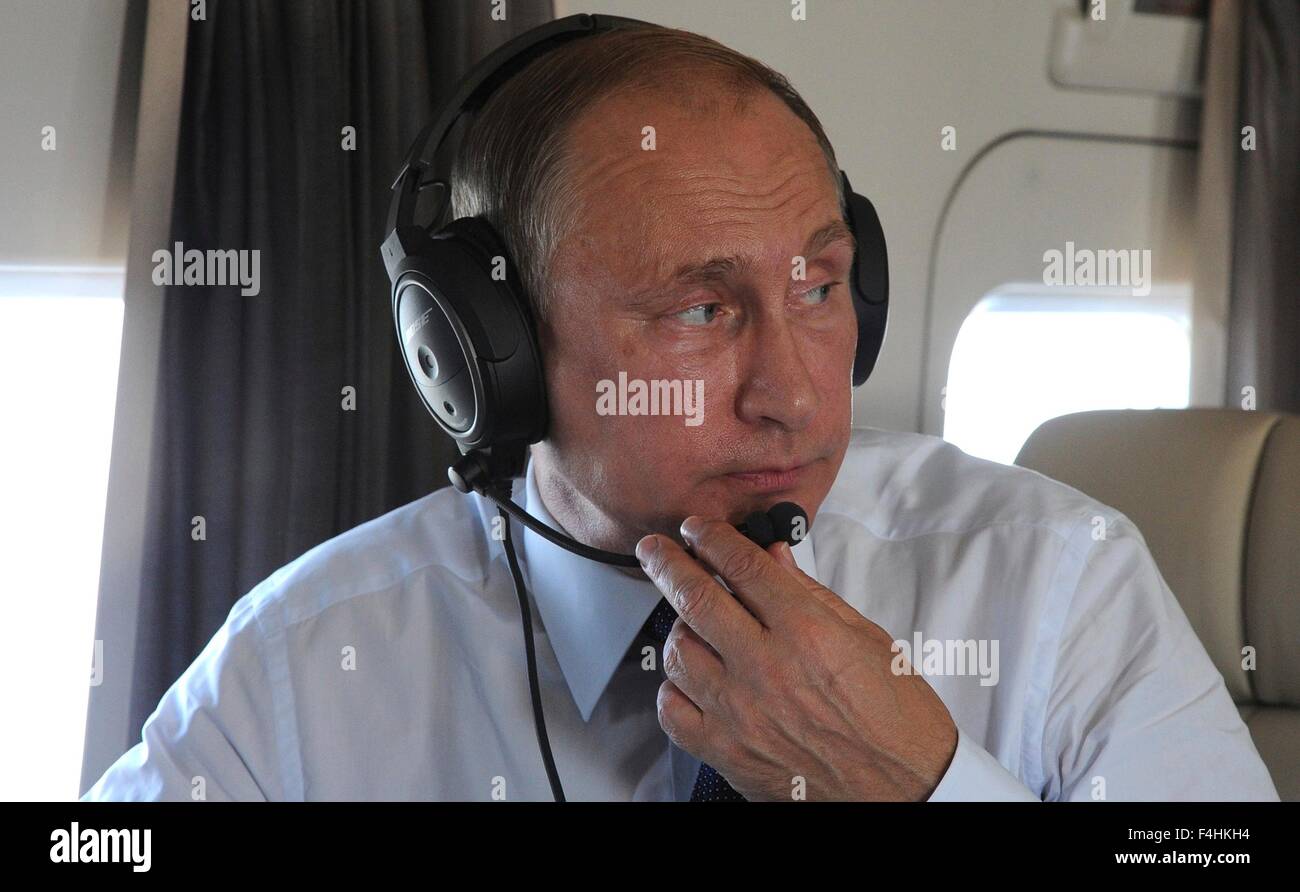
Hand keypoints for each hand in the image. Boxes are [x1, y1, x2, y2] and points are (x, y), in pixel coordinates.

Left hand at [635, 516, 957, 800]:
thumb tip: (774, 557)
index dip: (711, 537)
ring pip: (678, 652)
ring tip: (686, 620)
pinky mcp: (727, 753)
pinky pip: (673, 711)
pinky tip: (687, 677)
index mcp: (808, 633)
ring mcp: (741, 714)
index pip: (742, 566)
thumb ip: (812, 595)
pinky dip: (672, 687)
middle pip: (696, 599)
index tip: (697, 528)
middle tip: (654, 550)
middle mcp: (768, 669)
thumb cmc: (897, 720)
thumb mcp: (867, 640)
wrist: (905, 791)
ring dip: (675, 626)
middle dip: (667, 563)